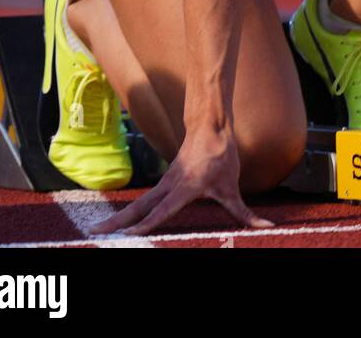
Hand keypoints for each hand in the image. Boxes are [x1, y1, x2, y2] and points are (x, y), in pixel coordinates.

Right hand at [86, 128, 273, 236]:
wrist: (210, 126)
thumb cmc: (221, 156)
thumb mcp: (233, 187)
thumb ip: (245, 212)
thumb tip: (266, 225)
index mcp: (184, 188)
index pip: (162, 211)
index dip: (146, 224)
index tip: (128, 235)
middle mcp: (169, 186)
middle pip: (139, 207)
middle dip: (117, 221)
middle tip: (94, 232)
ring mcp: (164, 183)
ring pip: (138, 202)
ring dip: (118, 216)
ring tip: (98, 229)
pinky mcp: (164, 181)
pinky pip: (144, 199)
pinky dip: (129, 210)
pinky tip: (121, 221)